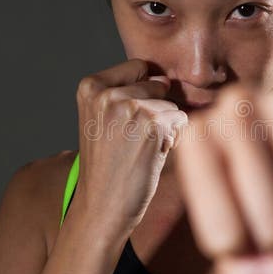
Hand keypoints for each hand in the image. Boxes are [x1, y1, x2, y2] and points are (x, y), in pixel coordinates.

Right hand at [73, 58, 188, 239]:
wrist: (103, 206)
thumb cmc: (107, 165)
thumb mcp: (101, 119)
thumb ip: (124, 92)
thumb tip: (166, 79)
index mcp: (90, 86)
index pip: (139, 68)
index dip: (142, 95)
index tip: (125, 122)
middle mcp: (108, 92)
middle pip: (157, 86)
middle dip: (155, 112)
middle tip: (132, 142)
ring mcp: (130, 106)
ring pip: (171, 104)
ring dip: (165, 127)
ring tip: (140, 150)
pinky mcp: (154, 123)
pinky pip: (182, 120)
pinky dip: (174, 139)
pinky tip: (151, 155)